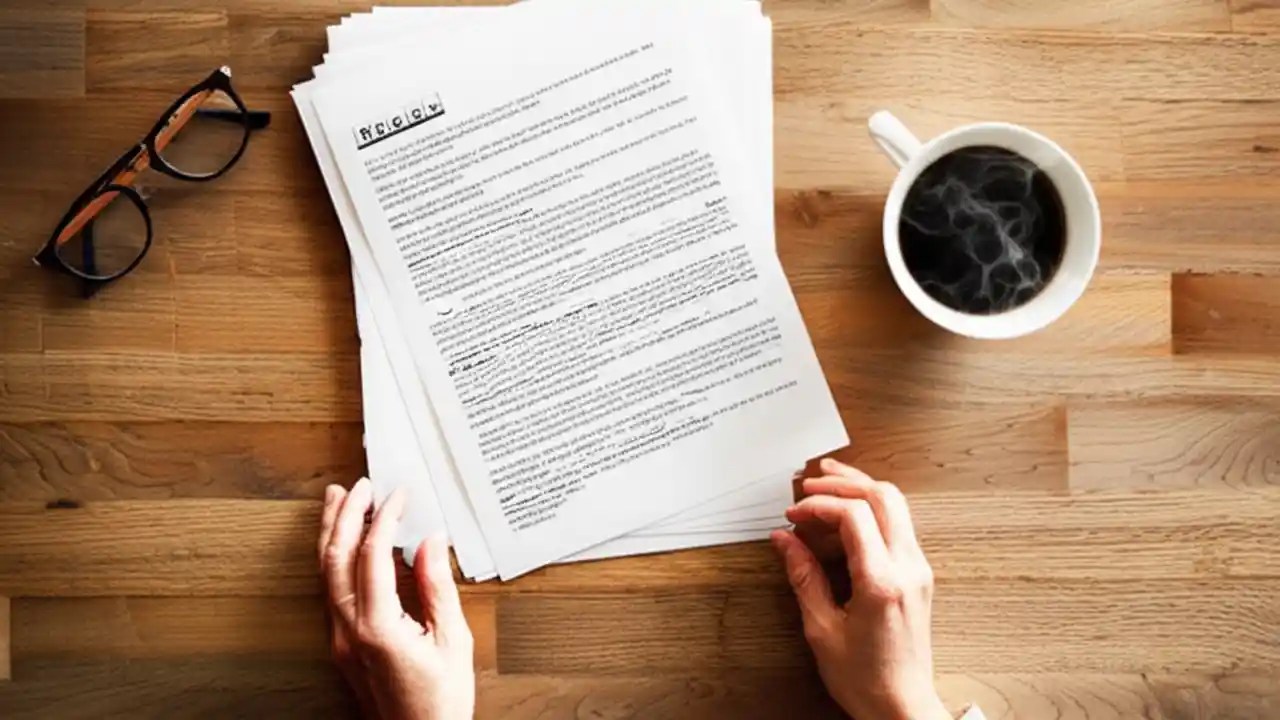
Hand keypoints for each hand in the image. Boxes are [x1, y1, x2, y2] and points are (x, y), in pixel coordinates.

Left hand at [318, 478, 475, 719]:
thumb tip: (429, 543)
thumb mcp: (452, 642)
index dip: (384, 519)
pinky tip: (345, 546)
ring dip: (332, 534)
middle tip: (359, 485)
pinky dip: (335, 559)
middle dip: (346, 515)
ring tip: (338, 502)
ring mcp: (340, 639)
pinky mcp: (342, 646)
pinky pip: (330, 591)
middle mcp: (350, 631)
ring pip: (325, 574)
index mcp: (378, 627)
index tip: (398, 496)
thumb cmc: (439, 705)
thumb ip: (437, 588)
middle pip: (336, 558)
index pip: (373, 556)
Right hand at [772, 459, 948, 719]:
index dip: (819, 506)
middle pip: (883, 496)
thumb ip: (803, 577)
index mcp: (882, 582)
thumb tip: (785, 541)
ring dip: (860, 490)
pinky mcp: (919, 574)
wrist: (901, 706)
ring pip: (896, 504)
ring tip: (828, 485)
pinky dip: (871, 510)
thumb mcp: (821, 629)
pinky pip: (899, 525)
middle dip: (843, 483)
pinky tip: (846, 516)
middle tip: (811, 482)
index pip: (855, 516)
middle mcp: (908, 569)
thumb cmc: (865, 679)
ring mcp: (918, 569)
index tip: (794, 515)